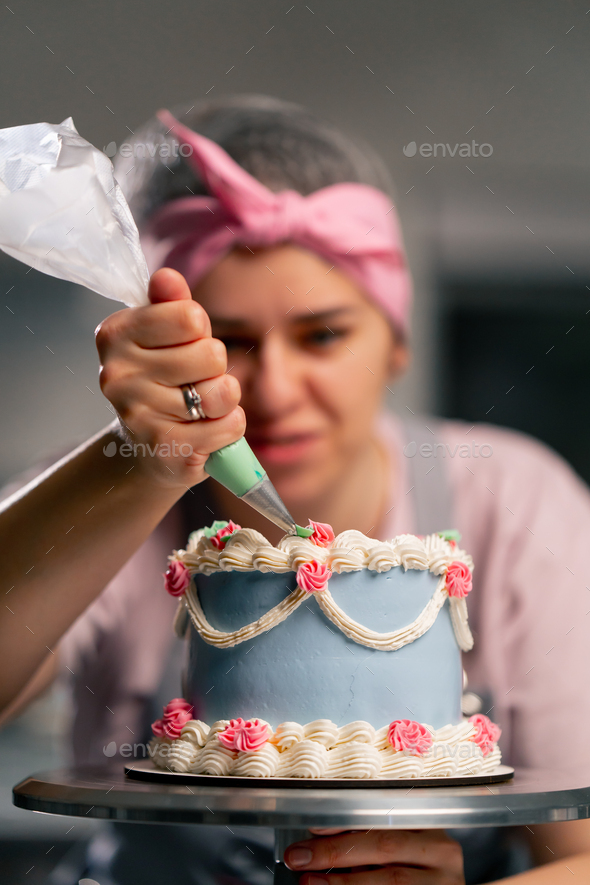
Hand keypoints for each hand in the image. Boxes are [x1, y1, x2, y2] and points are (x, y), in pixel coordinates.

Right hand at [95, 267, 244, 488]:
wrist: (148, 448)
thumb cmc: (164, 381)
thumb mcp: (166, 337)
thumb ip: (171, 305)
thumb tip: (167, 276)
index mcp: (116, 334)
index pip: (190, 316)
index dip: (201, 333)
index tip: (184, 348)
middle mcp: (118, 374)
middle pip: (212, 353)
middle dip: (215, 368)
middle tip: (194, 382)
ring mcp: (138, 414)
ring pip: (223, 392)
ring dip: (226, 400)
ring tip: (203, 406)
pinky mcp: (165, 449)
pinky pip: (229, 425)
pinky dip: (231, 427)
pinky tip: (208, 430)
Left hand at [284, 828, 463, 884]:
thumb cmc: (415, 872)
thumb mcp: (399, 849)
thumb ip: (370, 841)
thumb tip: (319, 839)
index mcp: (430, 825)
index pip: (385, 814)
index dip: (348, 821)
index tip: (314, 826)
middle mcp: (442, 850)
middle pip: (384, 845)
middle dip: (336, 850)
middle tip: (299, 856)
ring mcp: (444, 881)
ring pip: (390, 878)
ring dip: (343, 881)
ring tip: (310, 881)